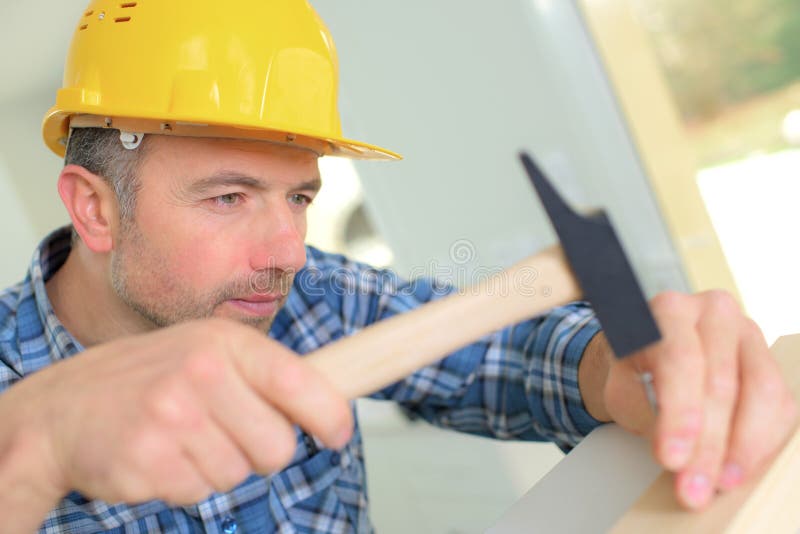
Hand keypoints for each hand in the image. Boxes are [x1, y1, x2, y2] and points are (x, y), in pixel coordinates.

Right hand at [0, 318, 351, 508]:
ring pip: (238, 475)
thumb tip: (333, 401)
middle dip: (262, 451)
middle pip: (278, 447)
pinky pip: (199, 493)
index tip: (338, 433)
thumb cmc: (153, 377)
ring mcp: (170, 416)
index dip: (330, 416)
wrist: (65, 407)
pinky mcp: (146, 460)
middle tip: (230, 433)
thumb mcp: (210, 351)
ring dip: (218, 466)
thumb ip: (266, 374)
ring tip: (185, 438)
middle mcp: (200, 372)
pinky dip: (186, 482)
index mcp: (225, 342)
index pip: (301, 382)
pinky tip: (162, 454)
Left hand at [594, 291, 797, 509]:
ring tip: (719, 484)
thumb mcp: (622, 387)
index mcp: (667, 309)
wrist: (650, 352)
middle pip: (720, 382)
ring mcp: (748, 332)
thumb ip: (647, 412)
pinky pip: (782, 406)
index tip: (671, 459)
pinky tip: (739, 469)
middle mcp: (713, 311)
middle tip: (693, 489)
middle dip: (708, 445)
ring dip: (742, 449)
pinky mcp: (770, 360)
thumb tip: (680, 456)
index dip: (679, 415)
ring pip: (762, 394)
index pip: (679, 361)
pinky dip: (763, 443)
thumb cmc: (635, 369)